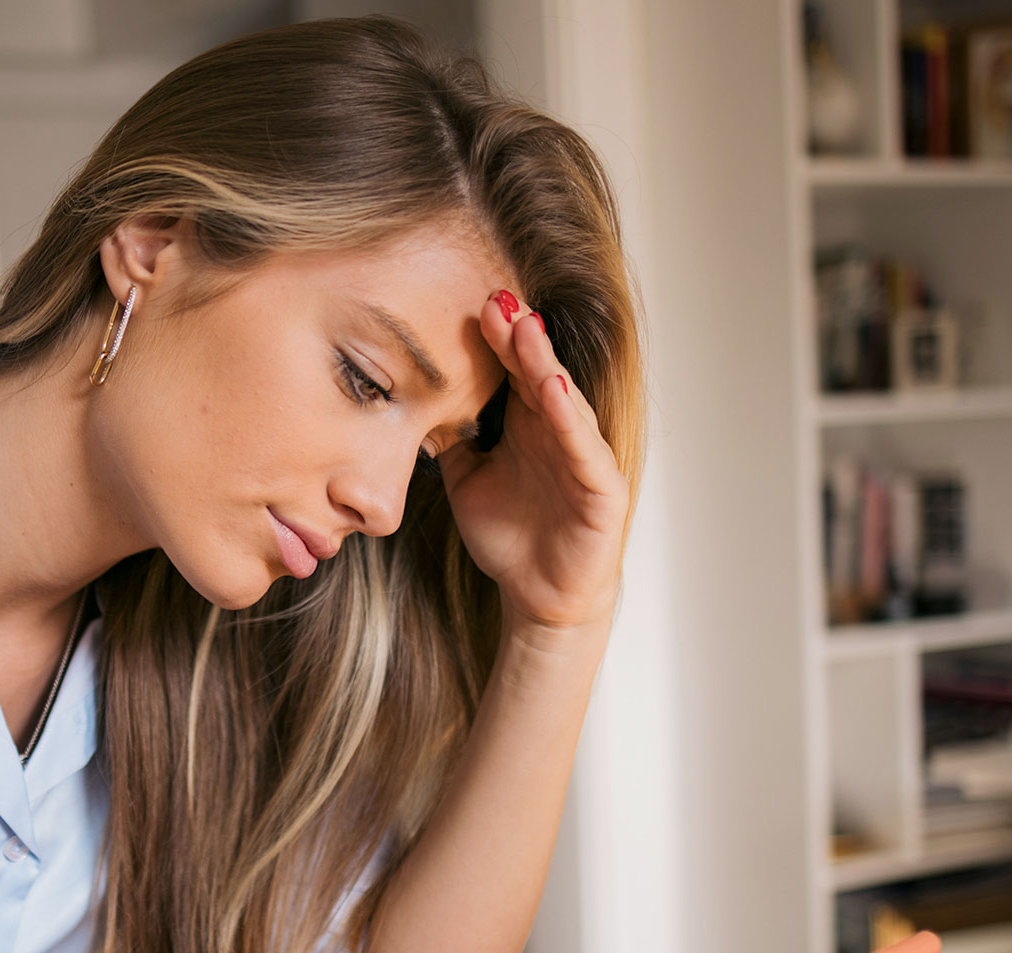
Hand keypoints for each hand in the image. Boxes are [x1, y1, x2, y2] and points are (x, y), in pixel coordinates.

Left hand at [433, 293, 632, 632]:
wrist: (537, 596)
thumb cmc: (510, 535)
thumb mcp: (466, 480)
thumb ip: (449, 442)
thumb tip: (409, 405)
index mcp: (528, 425)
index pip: (512, 370)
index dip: (495, 339)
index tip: (471, 303)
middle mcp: (558, 431)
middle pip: (538, 372)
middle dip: (519, 336)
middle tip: (496, 297)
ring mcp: (584, 456)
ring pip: (564, 400)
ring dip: (545, 363)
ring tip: (525, 329)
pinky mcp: (602, 488)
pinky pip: (585, 448)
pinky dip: (570, 418)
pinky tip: (553, 390)